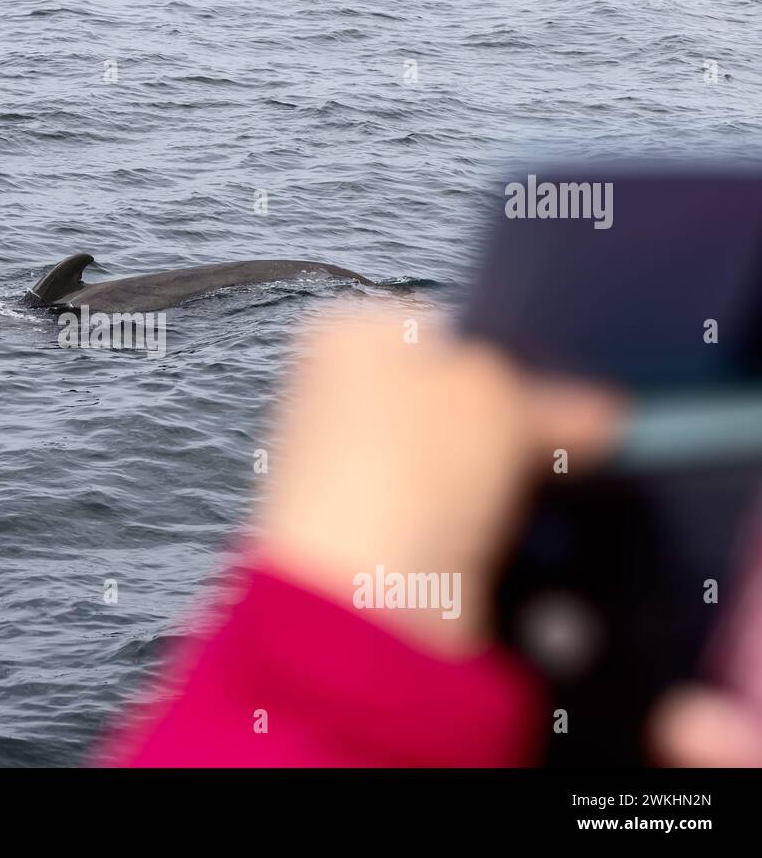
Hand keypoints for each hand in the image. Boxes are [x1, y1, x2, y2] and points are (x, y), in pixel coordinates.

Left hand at [254, 305, 622, 654]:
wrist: (364, 600)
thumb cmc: (404, 468)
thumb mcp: (495, 389)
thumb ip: (546, 391)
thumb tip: (591, 411)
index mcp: (346, 335)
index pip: (450, 329)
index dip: (516, 356)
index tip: (576, 386)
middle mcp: (338, 401)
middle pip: (457, 403)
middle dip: (518, 425)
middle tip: (583, 440)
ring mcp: (352, 478)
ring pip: (460, 473)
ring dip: (508, 486)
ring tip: (557, 495)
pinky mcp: (375, 547)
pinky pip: (454, 530)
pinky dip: (490, 537)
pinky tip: (524, 541)